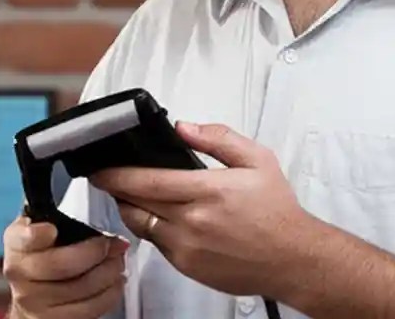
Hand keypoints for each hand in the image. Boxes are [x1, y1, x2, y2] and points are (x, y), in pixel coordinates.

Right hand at [2, 213, 129, 318]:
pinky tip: (116, 281)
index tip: (53, 230)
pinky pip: (90, 309)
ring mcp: (36, 301)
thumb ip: (49, 210)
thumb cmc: (40, 256)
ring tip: (118, 260)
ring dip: (109, 271)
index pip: (25, 237)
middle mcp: (21, 274)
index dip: (39, 234)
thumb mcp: (36, 227)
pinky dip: (110, 293)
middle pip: (62, 264)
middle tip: (114, 243)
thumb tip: (74, 176)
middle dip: (97, 251)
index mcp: (16, 243)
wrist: (30, 299)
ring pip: (82, 288)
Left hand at [88, 121, 311, 297]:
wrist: (292, 259)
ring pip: (141, 226)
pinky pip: (156, 245)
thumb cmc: (277, 211)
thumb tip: (184, 127)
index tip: (102, 168)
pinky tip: (159, 217)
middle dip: (116, 189)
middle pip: (136, 204)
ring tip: (132, 195)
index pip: (147, 181)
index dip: (117, 175)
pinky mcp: (187, 267)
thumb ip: (218, 139)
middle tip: (107, 178)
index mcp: (208, 191)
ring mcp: (187, 248)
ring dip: (130, 209)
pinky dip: (151, 229)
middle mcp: (193, 222)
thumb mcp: (257, 160)